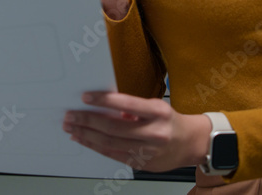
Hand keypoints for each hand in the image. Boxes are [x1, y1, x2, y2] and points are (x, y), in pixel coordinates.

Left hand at [63, 91, 210, 171]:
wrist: (191, 144)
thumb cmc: (169, 121)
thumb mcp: (155, 106)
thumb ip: (131, 107)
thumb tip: (102, 105)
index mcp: (158, 112)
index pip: (126, 104)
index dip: (103, 100)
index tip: (85, 97)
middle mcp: (154, 132)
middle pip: (113, 127)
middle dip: (87, 121)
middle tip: (71, 116)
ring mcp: (148, 151)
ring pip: (110, 143)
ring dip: (86, 135)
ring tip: (72, 128)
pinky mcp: (143, 163)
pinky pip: (114, 155)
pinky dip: (96, 147)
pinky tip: (84, 139)